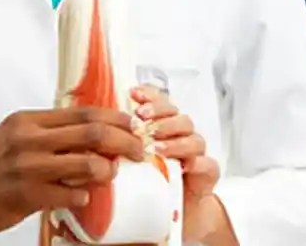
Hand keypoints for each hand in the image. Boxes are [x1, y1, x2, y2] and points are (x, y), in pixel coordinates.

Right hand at [0, 107, 144, 238]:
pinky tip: (83, 197)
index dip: (114, 118)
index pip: (82, 112)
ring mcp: (29, 167)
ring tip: (111, 175)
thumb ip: (48, 132)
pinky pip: (73, 195)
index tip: (131, 126)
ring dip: (107, 170)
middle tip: (137, 150)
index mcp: (27, 121)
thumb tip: (91, 130)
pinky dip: (85, 196)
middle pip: (91, 132)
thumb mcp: (15, 138)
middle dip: (123, 140)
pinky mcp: (30, 194)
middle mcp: (28, 139)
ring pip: (87, 163)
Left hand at [131, 87, 228, 241]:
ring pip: (193, 137)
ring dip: (174, 139)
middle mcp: (181, 136)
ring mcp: (196, 154)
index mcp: (163, 126)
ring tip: (157, 148)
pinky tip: (185, 165)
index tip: (133, 94)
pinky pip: (208, 164)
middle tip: (142, 119)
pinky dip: (197, 162)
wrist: (172, 210)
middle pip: (177, 115)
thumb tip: (97, 127)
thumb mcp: (130, 158)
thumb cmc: (148, 181)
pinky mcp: (207, 174)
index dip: (149, 95)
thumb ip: (121, 141)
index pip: (160, 102)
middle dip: (160, 114)